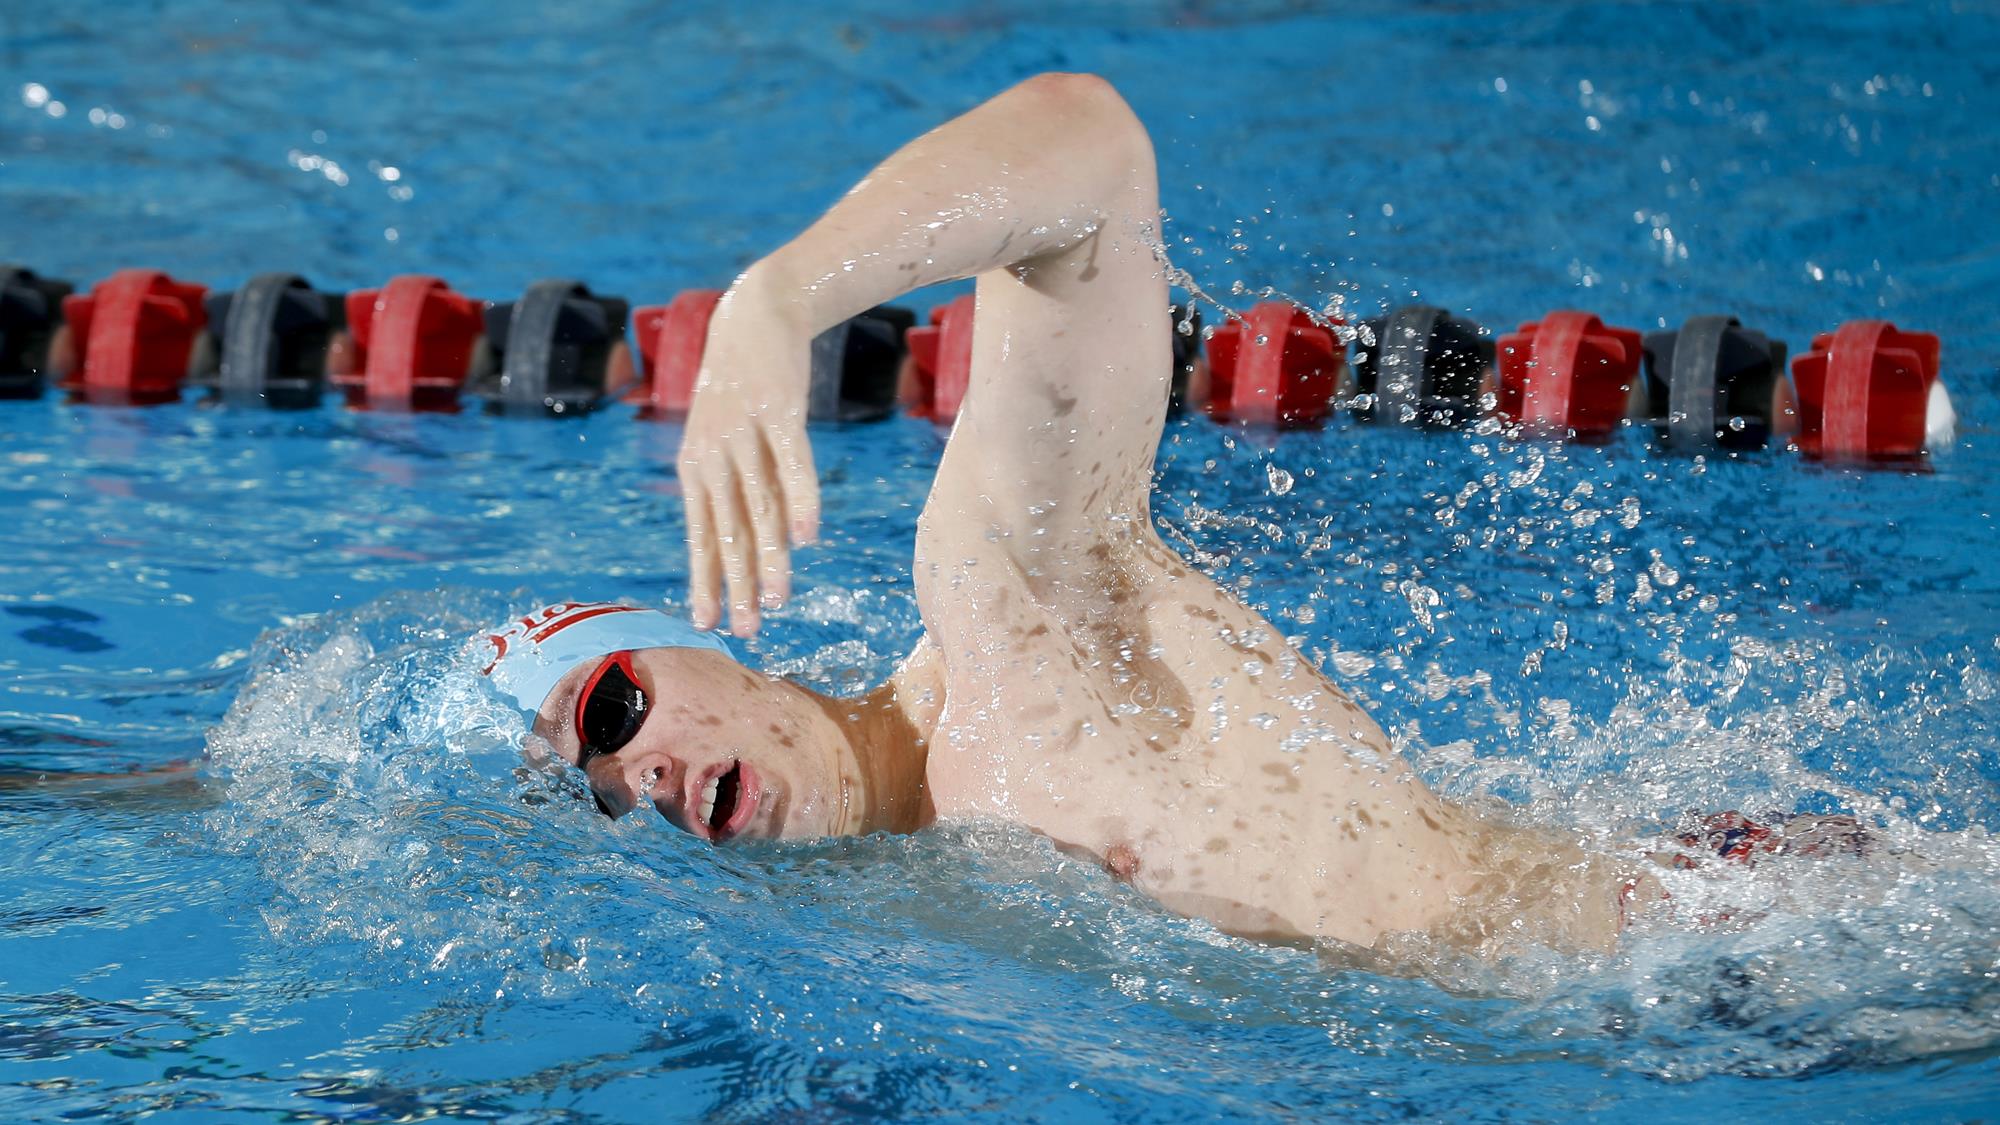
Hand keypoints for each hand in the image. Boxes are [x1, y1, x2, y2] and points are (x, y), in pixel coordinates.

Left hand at [675, 275, 820, 635]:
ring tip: (779, 598)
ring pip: (759, 506)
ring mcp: (744, 433)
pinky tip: (809, 537)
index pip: (702, 536)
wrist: (754, 314)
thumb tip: (774, 545)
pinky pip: (793, 463)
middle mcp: (713, 456)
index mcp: (696, 469)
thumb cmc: (745, 390)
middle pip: (729, 531)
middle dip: (737, 585)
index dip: (707, 580)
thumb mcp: (732, 440)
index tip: (712, 624)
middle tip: (748, 630)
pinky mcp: (778, 411)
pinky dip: (801, 500)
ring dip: (769, 556)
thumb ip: (746, 491)